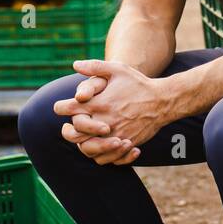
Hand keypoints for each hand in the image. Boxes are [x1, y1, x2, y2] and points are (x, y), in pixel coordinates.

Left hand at [54, 59, 171, 165]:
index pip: (68, 109)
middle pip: (73, 135)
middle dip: (67, 131)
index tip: (60, 107)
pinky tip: (100, 146)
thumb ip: (95, 67)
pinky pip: (105, 158)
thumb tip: (75, 64)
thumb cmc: (138, 83)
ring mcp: (114, 135)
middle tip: (68, 126)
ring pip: (87, 149)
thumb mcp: (118, 69)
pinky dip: (100, 155)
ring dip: (82, 144)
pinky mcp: (125, 145)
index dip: (60, 108)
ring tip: (83, 138)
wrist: (162, 101)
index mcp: (98, 103)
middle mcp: (104, 121)